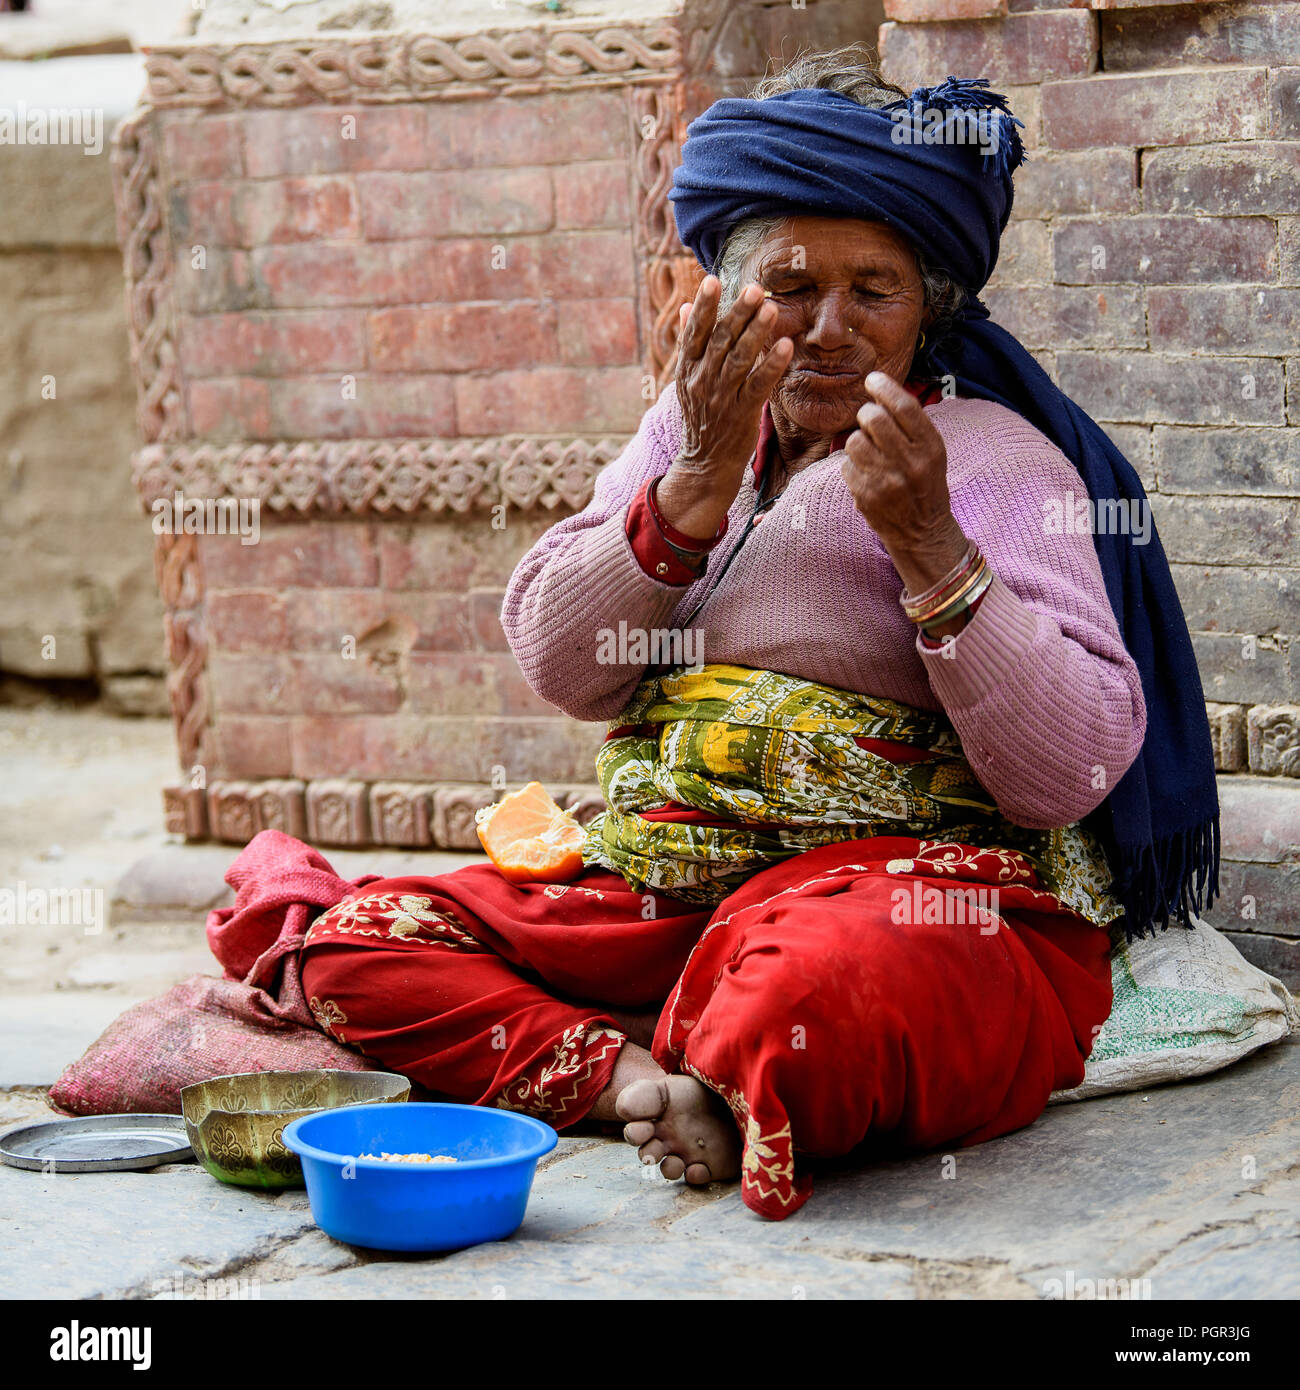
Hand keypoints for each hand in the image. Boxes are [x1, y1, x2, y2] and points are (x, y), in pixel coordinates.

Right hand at [656, 276, 792, 539]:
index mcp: (687, 369)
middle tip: (755, 289)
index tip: (712, 280)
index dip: (704, 307)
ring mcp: (722, 397)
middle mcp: (702, 380)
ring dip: (757, 332)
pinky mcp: (742, 413)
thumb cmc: (701, 416)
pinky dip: (772, 365)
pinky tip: (785, 346)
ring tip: (772, 308)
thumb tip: (689, 305)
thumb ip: (691, 343)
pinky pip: (759, 385)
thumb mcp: (687, 380)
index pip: (694, 333)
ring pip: (740, 359)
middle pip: (721, 341)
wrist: (704, 463)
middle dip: (738, 313)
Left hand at [842, 371, 968, 601]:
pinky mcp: (866, 496)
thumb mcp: (931, 452)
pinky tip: (867, 475)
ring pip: (854, 440)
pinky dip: (852, 466)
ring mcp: (887, 481)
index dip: (884, 387)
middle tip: (868, 418)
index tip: (872, 379)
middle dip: (866, 413)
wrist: (923, 531)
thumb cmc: (925, 483)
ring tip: (869, 451)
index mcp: (930, 448)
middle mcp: (910, 463)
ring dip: (857, 440)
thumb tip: (880, 391)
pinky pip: (846, 465)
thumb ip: (910, 424)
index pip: (903, 406)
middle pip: (874, 419)